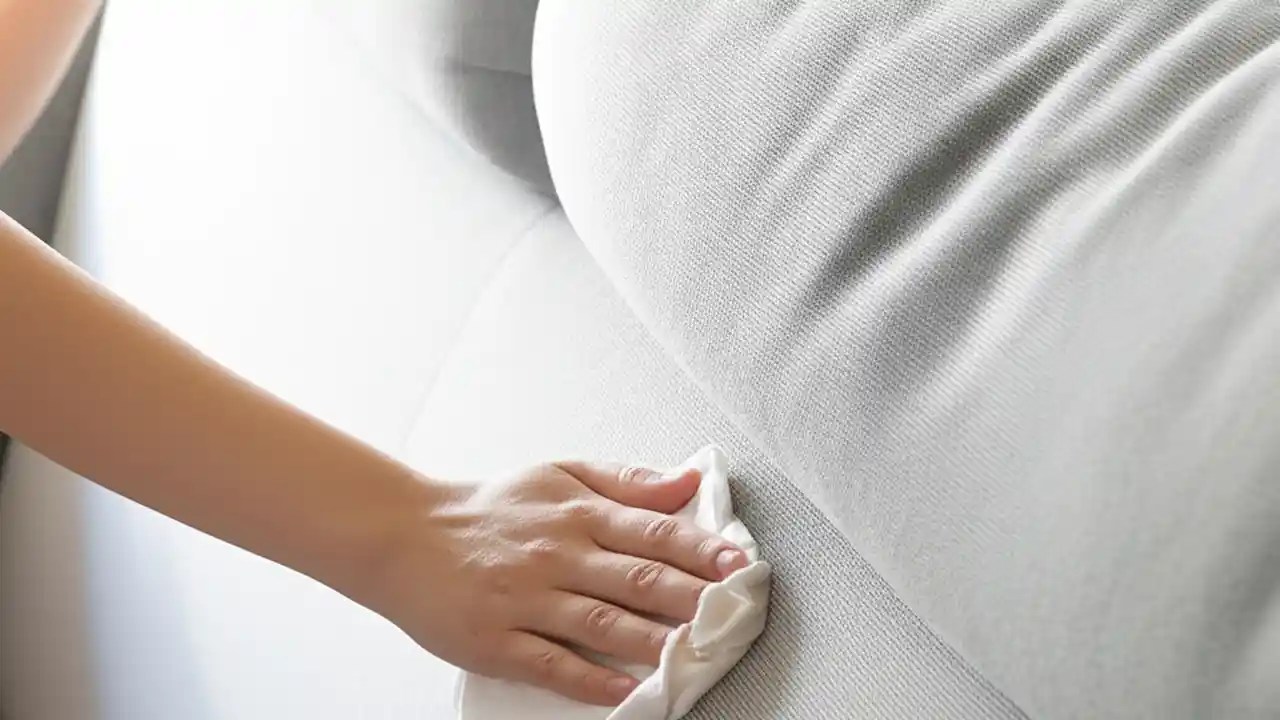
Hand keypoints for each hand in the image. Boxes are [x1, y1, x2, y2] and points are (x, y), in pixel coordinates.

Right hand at [366, 461, 748, 705]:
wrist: (405, 535)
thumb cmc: (490, 509)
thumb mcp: (558, 476)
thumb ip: (626, 481)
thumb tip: (687, 481)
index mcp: (576, 512)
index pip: (653, 532)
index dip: (702, 550)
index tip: (740, 565)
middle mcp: (557, 554)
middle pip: (638, 580)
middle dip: (695, 600)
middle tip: (736, 615)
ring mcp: (527, 600)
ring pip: (604, 625)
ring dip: (657, 643)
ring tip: (698, 655)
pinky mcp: (497, 641)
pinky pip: (554, 665)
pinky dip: (593, 681)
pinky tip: (628, 691)